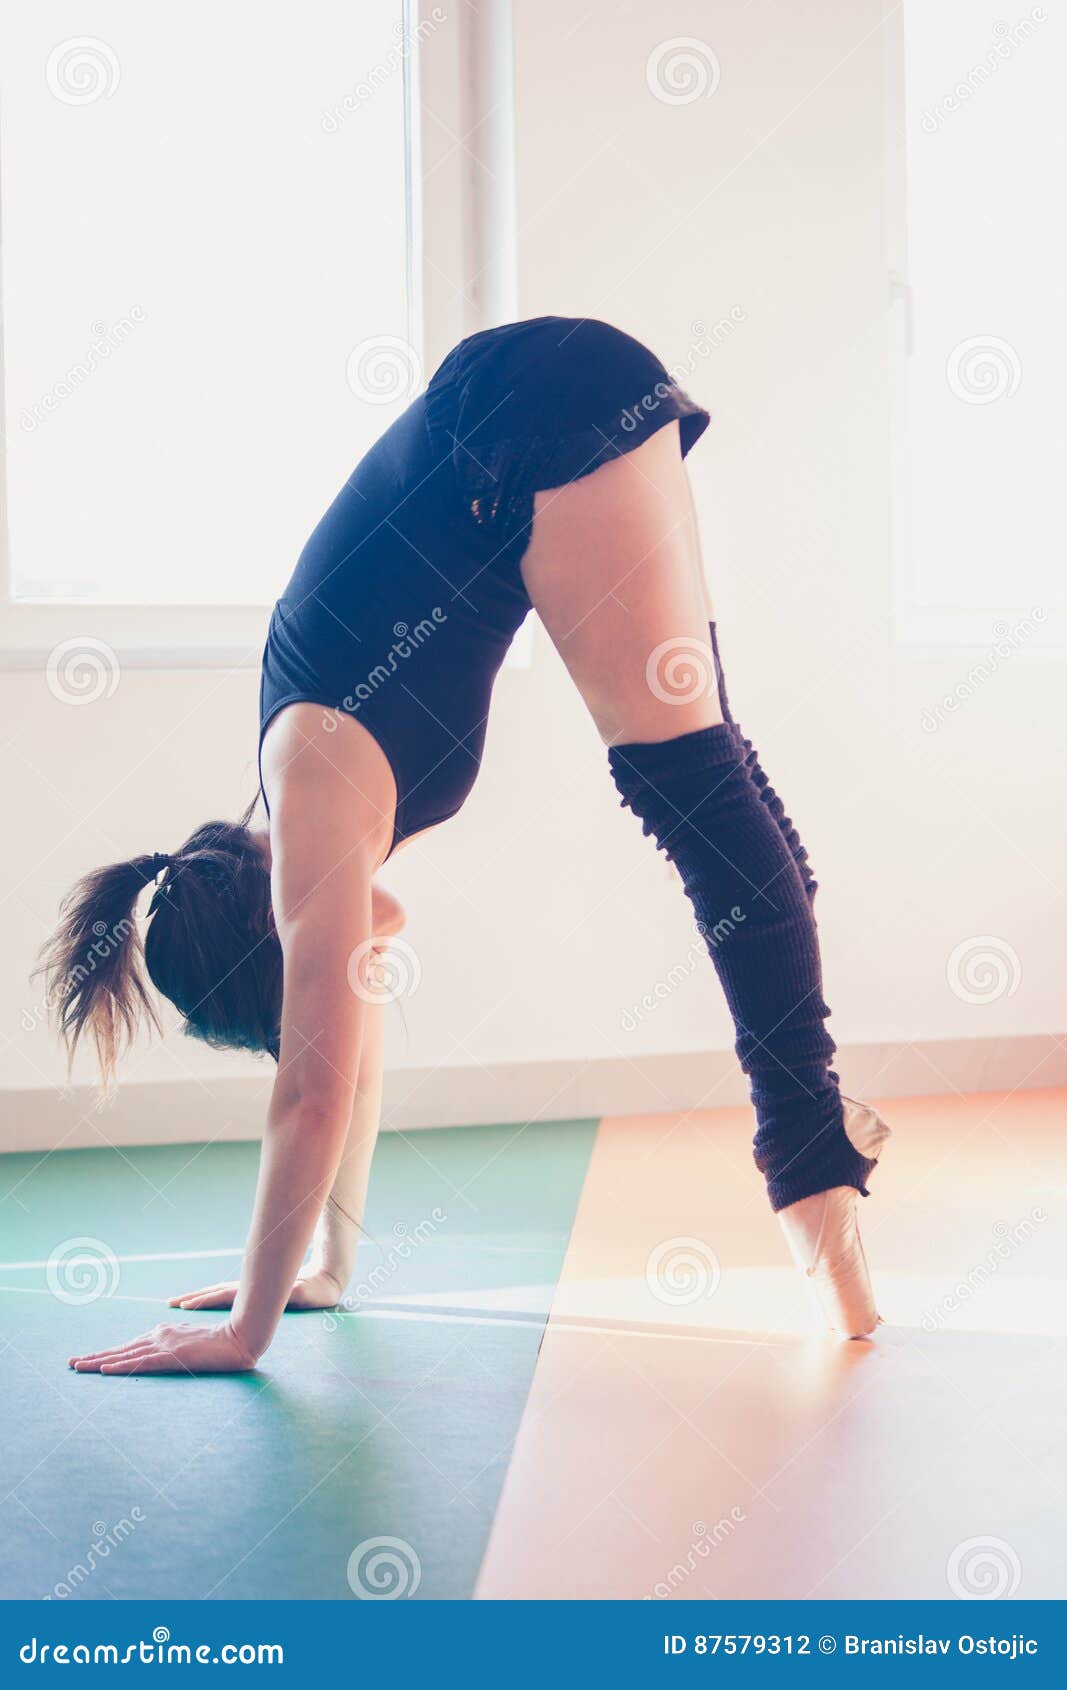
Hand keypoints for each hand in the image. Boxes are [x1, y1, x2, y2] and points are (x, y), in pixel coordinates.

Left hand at [69, 1321, 256, 1374]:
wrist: (239, 1340)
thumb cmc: (220, 1344)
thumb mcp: (193, 1343)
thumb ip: (176, 1346)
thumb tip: (163, 1353)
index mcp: (164, 1333)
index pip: (130, 1346)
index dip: (108, 1353)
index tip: (89, 1359)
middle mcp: (159, 1335)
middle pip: (121, 1349)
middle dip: (94, 1356)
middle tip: (70, 1363)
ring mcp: (164, 1345)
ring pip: (124, 1355)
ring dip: (98, 1361)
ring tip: (77, 1367)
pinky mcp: (171, 1356)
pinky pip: (139, 1363)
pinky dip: (120, 1366)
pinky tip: (103, 1369)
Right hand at [168, 1268, 342, 1313]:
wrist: (323, 1278)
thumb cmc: (315, 1291)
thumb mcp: (308, 1293)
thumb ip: (301, 1292)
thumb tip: (299, 1290)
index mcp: (259, 1289)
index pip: (226, 1295)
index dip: (206, 1300)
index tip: (185, 1304)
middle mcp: (251, 1287)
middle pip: (216, 1292)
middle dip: (194, 1297)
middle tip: (172, 1303)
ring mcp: (251, 1288)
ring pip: (218, 1292)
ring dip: (198, 1297)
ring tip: (178, 1302)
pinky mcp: (253, 1292)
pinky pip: (225, 1294)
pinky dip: (209, 1297)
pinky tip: (198, 1302)